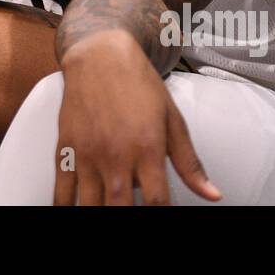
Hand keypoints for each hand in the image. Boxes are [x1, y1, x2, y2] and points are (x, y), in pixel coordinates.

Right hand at [54, 30, 219, 205]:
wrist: (100, 55)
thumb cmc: (137, 83)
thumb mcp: (172, 119)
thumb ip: (190, 162)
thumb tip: (212, 194)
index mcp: (147, 148)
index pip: (157, 202)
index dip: (161, 215)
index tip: (160, 214)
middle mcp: (116, 155)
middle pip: (121, 209)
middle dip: (126, 219)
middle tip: (131, 214)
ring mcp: (87, 154)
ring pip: (90, 205)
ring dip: (97, 214)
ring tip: (106, 212)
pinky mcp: (65, 149)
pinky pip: (62, 190)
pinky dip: (64, 206)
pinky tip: (72, 212)